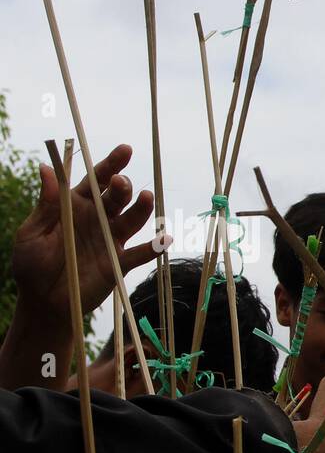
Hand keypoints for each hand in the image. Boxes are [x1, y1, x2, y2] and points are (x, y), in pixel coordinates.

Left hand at [14, 144, 165, 318]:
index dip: (111, 164)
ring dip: (141, 209)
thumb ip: (46, 203)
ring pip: (132, 220)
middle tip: (122, 183)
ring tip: (146, 198)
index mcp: (75, 206)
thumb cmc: (31, 265)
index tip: (126, 151)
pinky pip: (140, 254)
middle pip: (117, 197)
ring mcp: (111, 241)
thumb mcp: (32, 232)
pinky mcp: (119, 264)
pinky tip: (164, 238)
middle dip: (123, 186)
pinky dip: (153, 247)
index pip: (96, 180)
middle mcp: (97, 219)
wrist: (43, 302)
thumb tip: (46, 168)